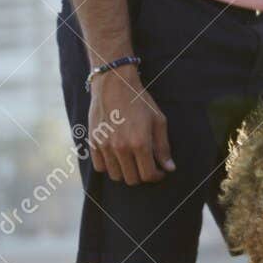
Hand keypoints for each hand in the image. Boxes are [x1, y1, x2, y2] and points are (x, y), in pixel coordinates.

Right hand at [88, 68, 173, 183]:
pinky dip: (109, 166)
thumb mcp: (158, 121)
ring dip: (125, 172)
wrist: (114, 83)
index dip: (156, 176)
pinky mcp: (92, 142)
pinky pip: (100, 167)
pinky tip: (117, 157)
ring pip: (115, 175)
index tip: (159, 171)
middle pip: (132, 179)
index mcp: (140, 143)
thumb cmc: (139, 100)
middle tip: (146, 165)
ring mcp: (105, 146)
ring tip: (132, 161)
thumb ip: (163, 147)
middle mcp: (121, 148)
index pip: (148, 175)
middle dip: (142, 175)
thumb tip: (169, 168)